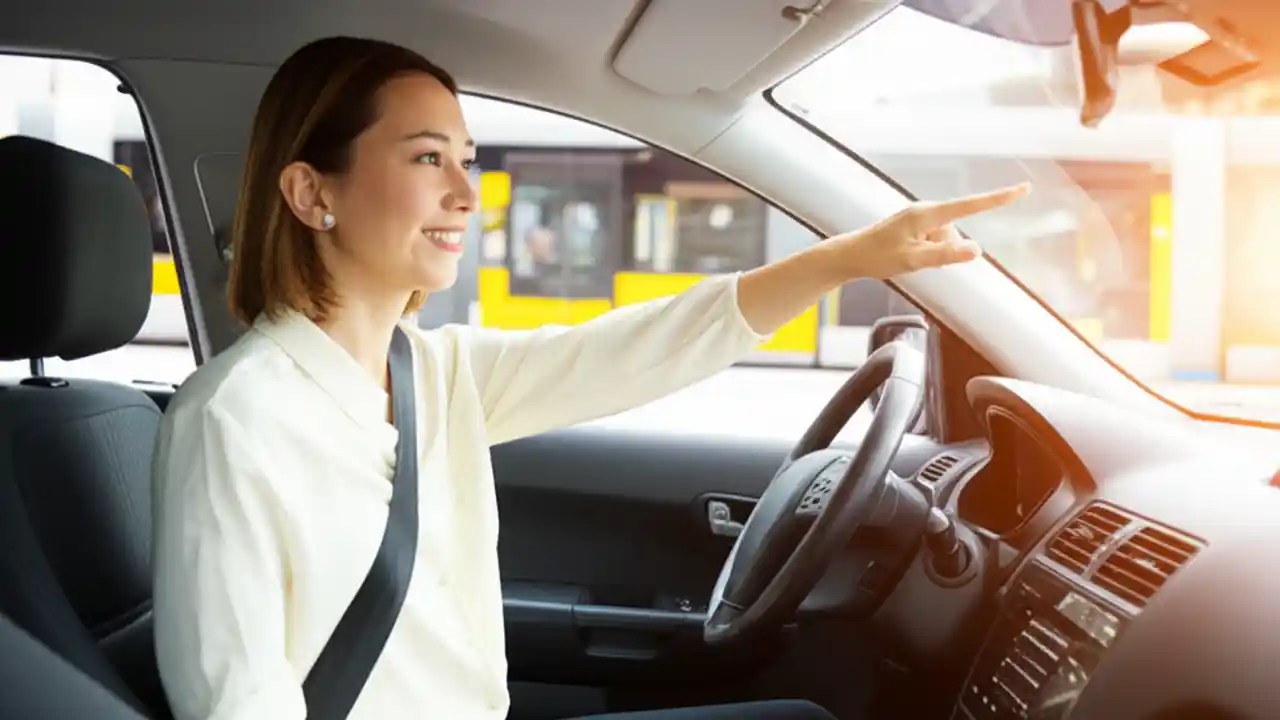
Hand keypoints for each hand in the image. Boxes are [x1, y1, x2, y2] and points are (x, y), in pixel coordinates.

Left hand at [828, 182, 1030, 279]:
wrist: (851, 254)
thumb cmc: (878, 257)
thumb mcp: (913, 261)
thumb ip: (946, 255)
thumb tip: (978, 250)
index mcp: (927, 214)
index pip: (970, 206)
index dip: (999, 198)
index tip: (1023, 189)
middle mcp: (927, 210)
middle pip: (955, 233)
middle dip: (945, 251)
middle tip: (913, 260)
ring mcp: (921, 216)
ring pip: (946, 239)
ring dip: (934, 253)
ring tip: (905, 257)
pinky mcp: (917, 223)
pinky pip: (935, 239)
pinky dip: (928, 251)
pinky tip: (906, 255)